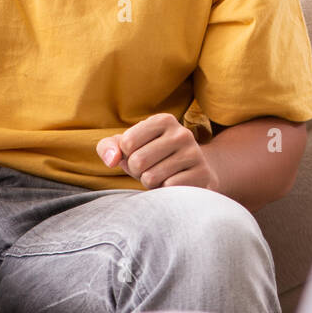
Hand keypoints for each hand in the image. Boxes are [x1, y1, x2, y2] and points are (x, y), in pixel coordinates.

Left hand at [97, 113, 220, 192]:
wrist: (194, 172)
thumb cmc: (153, 158)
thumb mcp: (130, 147)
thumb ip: (109, 147)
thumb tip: (111, 160)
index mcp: (163, 120)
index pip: (127, 142)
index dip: (127, 156)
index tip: (140, 155)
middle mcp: (182, 133)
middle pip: (138, 161)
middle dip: (138, 172)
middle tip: (151, 170)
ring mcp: (195, 154)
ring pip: (151, 177)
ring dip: (151, 183)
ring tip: (162, 177)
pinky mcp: (202, 175)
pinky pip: (167, 189)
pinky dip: (164, 191)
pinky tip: (174, 185)